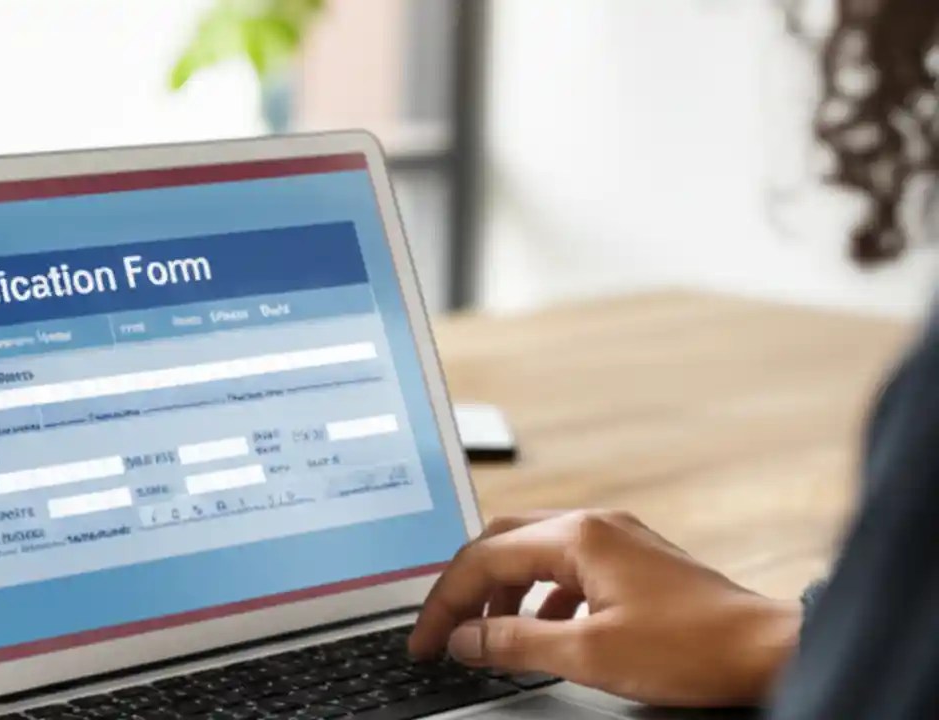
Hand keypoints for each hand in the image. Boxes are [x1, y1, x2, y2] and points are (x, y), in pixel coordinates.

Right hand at [408, 510, 800, 706]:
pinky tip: (540, 630)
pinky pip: (566, 567)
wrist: (767, 650)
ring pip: (534, 553)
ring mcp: (617, 539)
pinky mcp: (634, 560)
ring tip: (487, 635)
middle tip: (445, 630)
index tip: (426, 641)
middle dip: (466, 587)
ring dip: (502, 592)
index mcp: (578, 537)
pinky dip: (539, 596)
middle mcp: (595, 526)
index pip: (483, 559)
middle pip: (502, 543)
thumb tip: (466, 639)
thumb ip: (516, 642)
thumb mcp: (588, 653)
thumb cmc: (693, 647)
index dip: (444, 603)